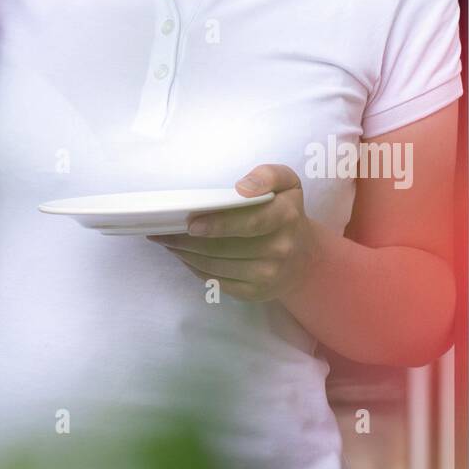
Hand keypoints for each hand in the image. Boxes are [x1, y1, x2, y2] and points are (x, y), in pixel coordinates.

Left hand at [146, 165, 318, 301]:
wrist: (305, 256)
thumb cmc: (286, 211)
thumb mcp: (287, 182)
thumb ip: (268, 175)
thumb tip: (242, 188)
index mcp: (285, 217)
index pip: (250, 223)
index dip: (218, 224)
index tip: (191, 223)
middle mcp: (280, 249)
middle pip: (225, 248)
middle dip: (188, 241)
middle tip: (163, 232)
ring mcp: (267, 275)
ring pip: (216, 266)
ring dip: (185, 255)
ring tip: (167, 242)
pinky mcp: (255, 293)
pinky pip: (218, 282)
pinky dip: (196, 269)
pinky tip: (184, 256)